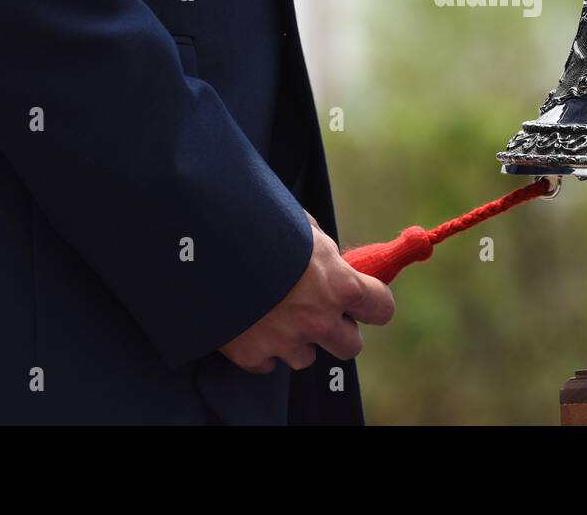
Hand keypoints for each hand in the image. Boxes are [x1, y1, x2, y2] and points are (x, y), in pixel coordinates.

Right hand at [219, 216, 394, 373]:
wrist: (205, 241)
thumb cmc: (260, 224)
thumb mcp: (303, 228)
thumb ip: (324, 253)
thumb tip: (331, 262)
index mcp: (339, 285)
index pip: (381, 308)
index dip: (374, 302)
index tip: (364, 298)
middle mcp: (318, 320)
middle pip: (351, 346)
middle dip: (339, 330)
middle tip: (320, 311)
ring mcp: (284, 341)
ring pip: (306, 358)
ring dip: (297, 340)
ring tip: (275, 311)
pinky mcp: (251, 354)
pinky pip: (267, 362)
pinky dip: (261, 347)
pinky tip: (250, 320)